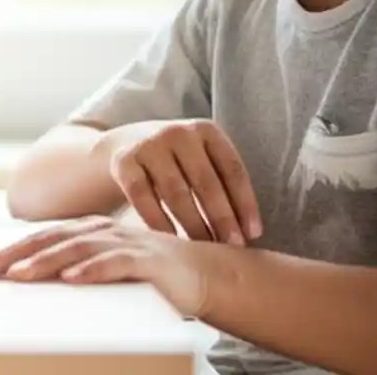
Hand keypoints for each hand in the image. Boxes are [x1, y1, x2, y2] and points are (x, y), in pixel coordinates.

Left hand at [0, 215, 222, 317]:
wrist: (210, 276)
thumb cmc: (155, 277)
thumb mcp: (110, 271)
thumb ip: (80, 271)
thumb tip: (39, 283)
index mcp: (93, 232)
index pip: (46, 237)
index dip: (14, 249)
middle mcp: (105, 232)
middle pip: (53, 239)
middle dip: (18, 254)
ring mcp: (127, 244)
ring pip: (78, 249)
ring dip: (46, 261)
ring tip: (20, 275)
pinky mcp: (149, 261)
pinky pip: (116, 263)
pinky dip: (92, 269)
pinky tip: (72, 277)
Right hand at [99, 119, 261, 244]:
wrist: (124, 146)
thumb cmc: (175, 161)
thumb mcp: (200, 158)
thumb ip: (222, 182)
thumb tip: (250, 231)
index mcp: (205, 130)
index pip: (232, 169)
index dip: (245, 203)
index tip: (253, 233)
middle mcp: (177, 132)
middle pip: (205, 181)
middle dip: (221, 218)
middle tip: (232, 246)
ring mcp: (148, 145)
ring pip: (176, 192)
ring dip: (193, 224)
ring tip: (204, 247)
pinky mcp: (123, 162)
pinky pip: (143, 197)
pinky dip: (158, 222)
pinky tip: (171, 240)